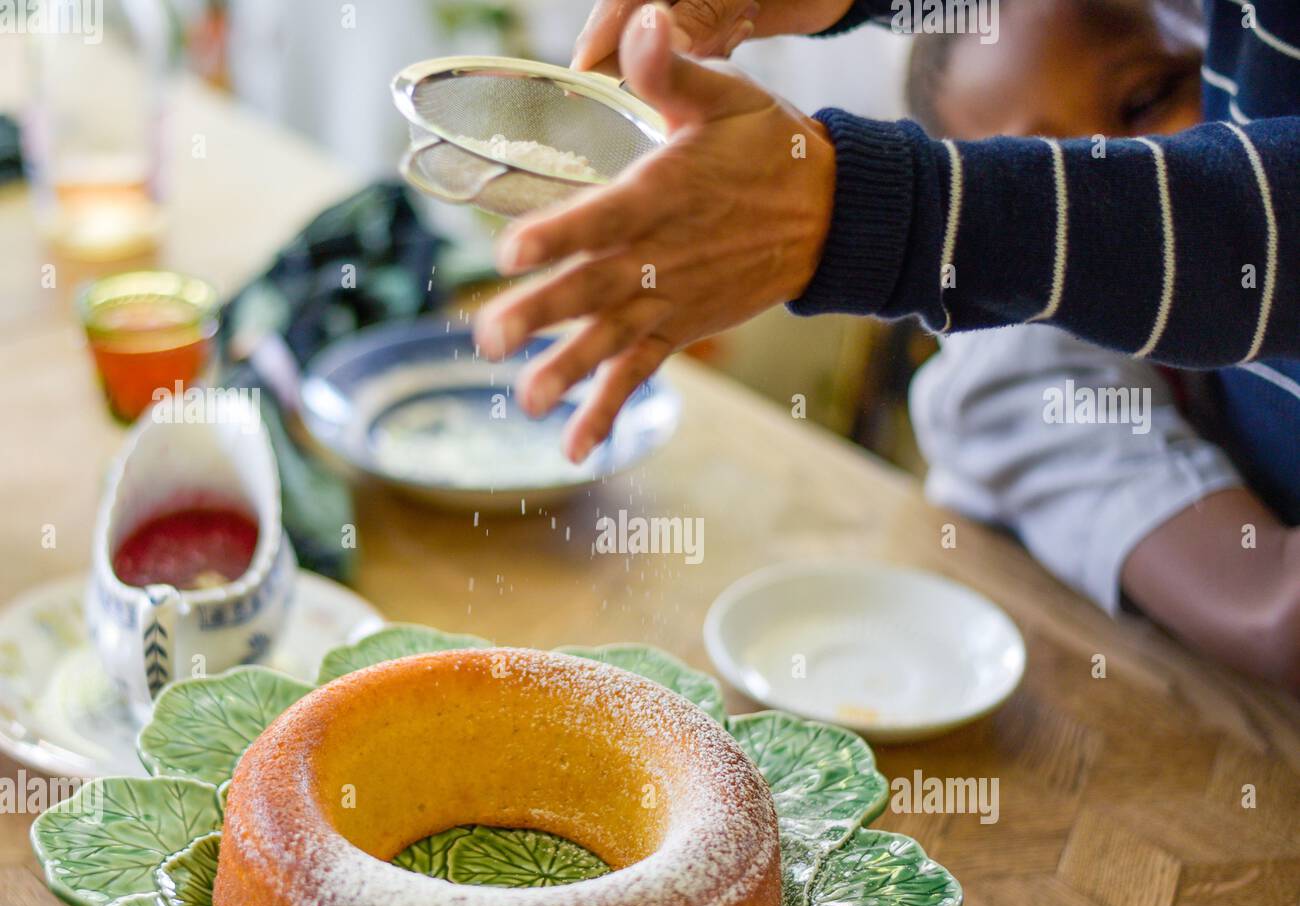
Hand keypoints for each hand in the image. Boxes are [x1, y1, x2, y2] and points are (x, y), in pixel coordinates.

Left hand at [475, 6, 835, 459]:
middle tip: (491, 339)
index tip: (510, 251)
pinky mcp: (679, 329)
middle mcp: (659, 259)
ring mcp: (669, 302)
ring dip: (567, 373)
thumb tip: (643, 21)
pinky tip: (574, 447)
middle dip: (539, 315)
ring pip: (610, 341)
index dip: (556, 234)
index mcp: (660, 197)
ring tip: (527, 402)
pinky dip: (609, 411)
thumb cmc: (768, 147)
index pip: (601, 218)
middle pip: (591, 290)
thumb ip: (672, 71)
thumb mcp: (726, 96)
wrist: (827, 213)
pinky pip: (640, 373)